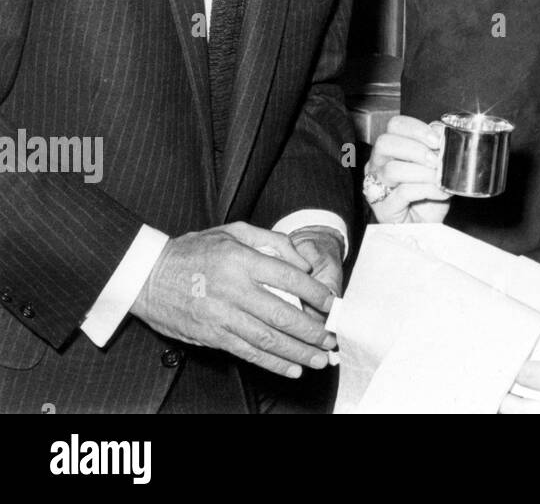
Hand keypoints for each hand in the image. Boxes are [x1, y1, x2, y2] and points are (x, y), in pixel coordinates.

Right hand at [129, 222, 338, 378]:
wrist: (147, 275)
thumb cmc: (194, 251)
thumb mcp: (234, 231)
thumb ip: (273, 241)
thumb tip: (303, 263)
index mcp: (242, 260)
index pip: (289, 278)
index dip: (315, 294)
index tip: (332, 304)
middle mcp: (234, 289)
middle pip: (282, 315)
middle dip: (313, 330)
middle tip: (332, 338)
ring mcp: (221, 316)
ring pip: (268, 339)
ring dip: (298, 352)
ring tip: (319, 359)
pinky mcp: (211, 336)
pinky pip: (247, 352)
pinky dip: (272, 364)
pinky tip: (291, 368)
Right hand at [365, 115, 450, 224]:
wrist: (428, 226)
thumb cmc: (429, 195)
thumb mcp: (437, 165)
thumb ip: (436, 146)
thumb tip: (440, 130)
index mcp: (390, 149)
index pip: (395, 125)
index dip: (416, 129)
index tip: (437, 139)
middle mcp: (377, 165)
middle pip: (384, 143)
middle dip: (415, 148)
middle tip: (436, 159)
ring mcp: (376, 187)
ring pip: (392, 169)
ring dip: (423, 172)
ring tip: (440, 178)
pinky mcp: (383, 208)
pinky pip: (402, 193)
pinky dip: (426, 189)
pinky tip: (441, 192)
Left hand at [499, 301, 539, 413]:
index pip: (530, 376)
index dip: (513, 366)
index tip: (512, 360)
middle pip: (516, 409)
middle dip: (503, 396)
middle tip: (500, 384)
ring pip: (526, 422)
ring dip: (515, 410)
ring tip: (513, 399)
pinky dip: (533, 417)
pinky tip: (531, 409)